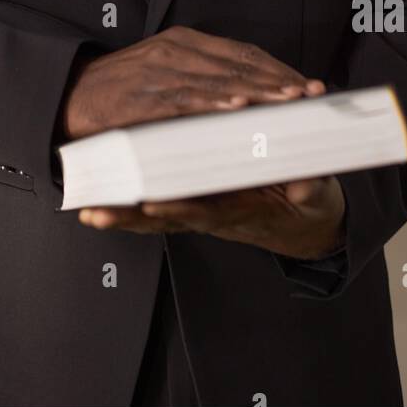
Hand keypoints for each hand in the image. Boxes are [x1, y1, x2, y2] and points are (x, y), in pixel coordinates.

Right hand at [60, 24, 324, 140]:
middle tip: (312, 97)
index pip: (244, 53)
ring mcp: (158, 72)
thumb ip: (200, 76)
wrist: (66, 95)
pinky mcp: (141, 96)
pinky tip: (238, 110)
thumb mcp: (162, 71)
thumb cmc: (120, 90)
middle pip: (239, 64)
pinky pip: (185, 100)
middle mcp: (174, 49)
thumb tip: (248, 91)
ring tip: (288, 103)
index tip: (310, 86)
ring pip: (218, 80)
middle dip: (280, 81)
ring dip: (257, 92)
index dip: (279, 69)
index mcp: (183, 41)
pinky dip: (214, 104)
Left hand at [79, 174, 346, 258]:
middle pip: (168, 216)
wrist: (306, 218)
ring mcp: (202, 209)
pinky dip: (128, 212)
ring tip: (89, 214)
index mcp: (242, 208)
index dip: (180, 207)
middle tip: (99, 214)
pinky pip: (156, 209)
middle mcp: (214, 211)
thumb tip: (304, 188)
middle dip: (132, 217)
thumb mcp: (316, 196)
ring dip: (122, 215)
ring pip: (155, 216)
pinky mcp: (195, 201)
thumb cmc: (307, 200)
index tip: (153, 205)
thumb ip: (310, 190)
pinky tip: (98, 210)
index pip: (206, 209)